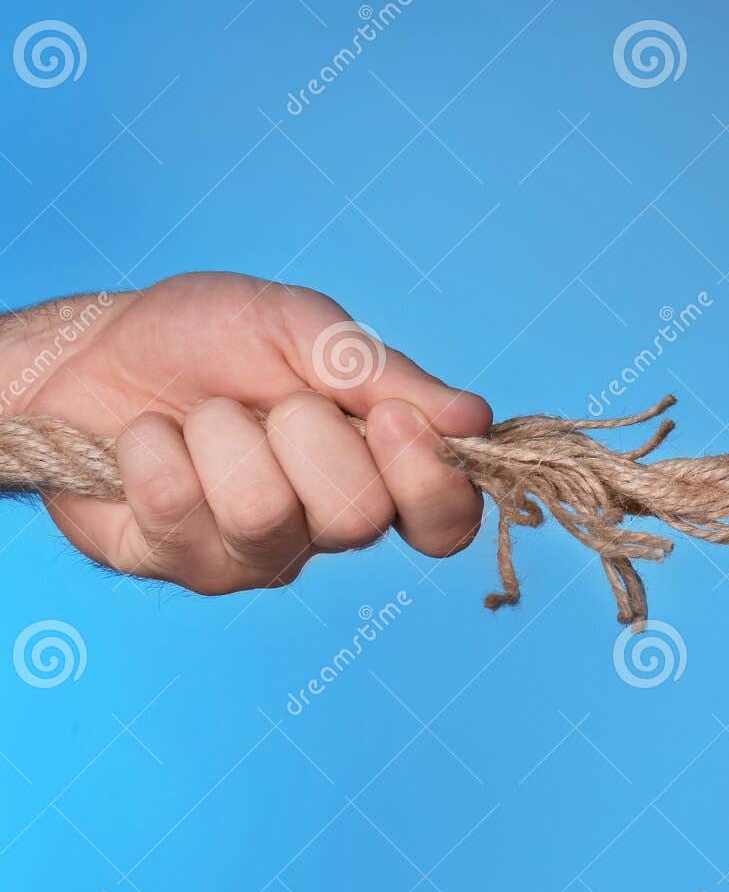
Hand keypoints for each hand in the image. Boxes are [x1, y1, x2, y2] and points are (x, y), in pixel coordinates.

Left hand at [5, 272, 491, 593]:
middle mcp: (325, 528)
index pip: (445, 523)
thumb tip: (475, 418)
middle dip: (306, 433)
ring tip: (201, 415)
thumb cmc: (208, 337)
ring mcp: (253, 555)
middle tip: (273, 402)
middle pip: (358, 519)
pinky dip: (153, 446)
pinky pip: (177, 507)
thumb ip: (385, 375)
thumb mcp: (301, 326)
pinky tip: (146, 438)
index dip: (428, 481)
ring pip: (263, 515)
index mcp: (378, 471)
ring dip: (222, 433)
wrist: (89, 350)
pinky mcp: (176, 565)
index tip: (390, 420)